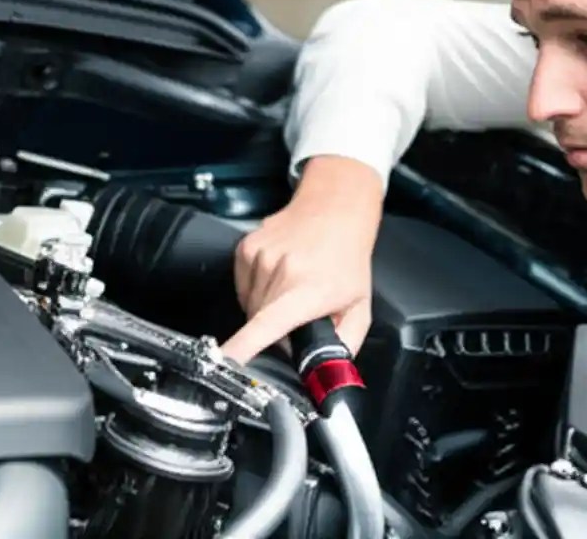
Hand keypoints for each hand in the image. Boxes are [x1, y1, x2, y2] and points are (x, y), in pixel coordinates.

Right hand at [221, 156, 383, 363]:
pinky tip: (278, 277)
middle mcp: (280, 270)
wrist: (335, 211)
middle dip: (274, 330)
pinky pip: (242, 287)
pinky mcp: (245, 247)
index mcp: (308, 290)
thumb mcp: (359, 309)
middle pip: (257, 323)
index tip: (227, 361)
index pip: (267, 324)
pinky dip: (256, 290)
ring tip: (291, 289)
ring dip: (265, 308)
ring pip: (248, 305)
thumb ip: (342, 346)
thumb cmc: (347, 259)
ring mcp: (259, 256)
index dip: (244, 347)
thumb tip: (325, 374)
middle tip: (298, 314)